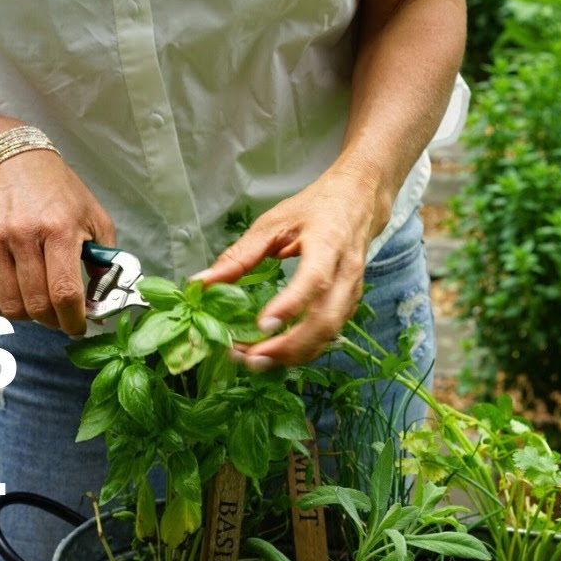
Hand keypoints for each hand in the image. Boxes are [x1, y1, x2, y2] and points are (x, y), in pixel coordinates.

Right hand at [0, 151, 115, 336]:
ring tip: (40, 305)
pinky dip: (3, 309)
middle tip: (61, 317)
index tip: (80, 328)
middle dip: (54, 322)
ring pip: (11, 307)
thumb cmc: (61, 194)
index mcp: (60, 229)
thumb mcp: (95, 218)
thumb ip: (105, 262)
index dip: (74, 320)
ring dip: (29, 317)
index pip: (65, 292)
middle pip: (37, 305)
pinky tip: (18, 298)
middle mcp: (24, 235)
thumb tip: (102, 306)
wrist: (12, 162)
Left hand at [193, 165, 392, 368]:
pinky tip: (278, 354)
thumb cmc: (314, 208)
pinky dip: (304, 349)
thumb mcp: (272, 222)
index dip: (290, 306)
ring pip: (330, 333)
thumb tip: (202, 284)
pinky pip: (330, 334)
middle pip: (326, 319)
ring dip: (294, 354)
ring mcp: (352, 290)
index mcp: (327, 243)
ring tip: (257, 362)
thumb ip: (239, 255)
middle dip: (289, 346)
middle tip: (251, 358)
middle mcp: (345, 271)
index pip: (314, 280)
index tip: (263, 326)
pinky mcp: (350, 303)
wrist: (358, 199)